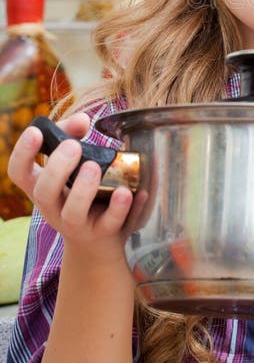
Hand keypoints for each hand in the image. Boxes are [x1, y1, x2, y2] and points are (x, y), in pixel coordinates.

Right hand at [7, 113, 133, 265]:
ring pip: (72, 212)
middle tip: (73, 146)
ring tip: (94, 167)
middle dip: (57, 167)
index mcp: (41, 187)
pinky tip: (126, 192)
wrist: (98, 242)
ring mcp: (76, 224)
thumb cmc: (84, 192)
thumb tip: (81, 120)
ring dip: (83, 189)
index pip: (19, 173)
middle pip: (43, 192)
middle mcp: (53, 207)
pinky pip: (108, 223)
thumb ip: (73, 137)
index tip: (35, 132)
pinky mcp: (101, 233)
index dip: (22, 153)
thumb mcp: (74, 165)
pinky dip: (118, 208)